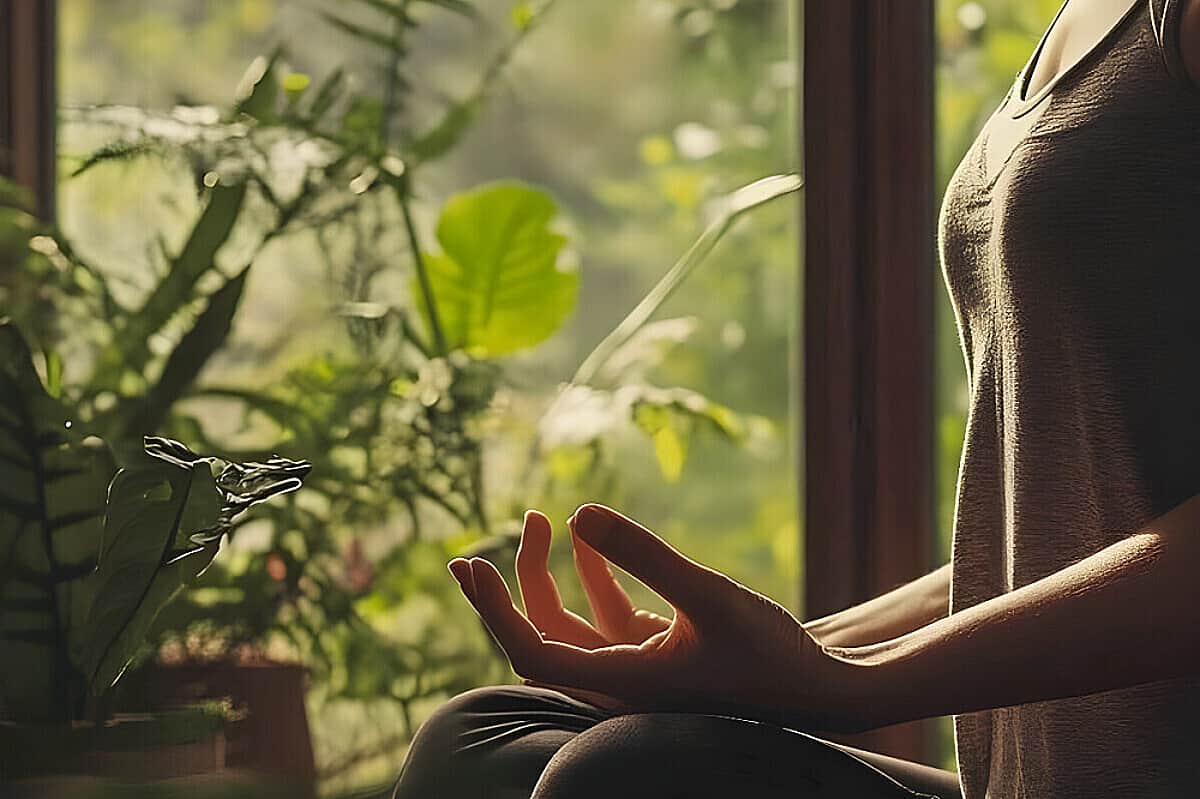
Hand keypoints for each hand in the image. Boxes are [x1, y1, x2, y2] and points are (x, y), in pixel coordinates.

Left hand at [448, 503, 860, 730]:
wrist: (818, 686)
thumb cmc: (769, 652)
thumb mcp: (707, 595)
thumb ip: (645, 555)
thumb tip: (578, 512)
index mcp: (622, 682)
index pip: (533, 654)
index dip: (496, 612)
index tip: (472, 566)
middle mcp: (619, 681)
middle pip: (540, 638)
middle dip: (509, 591)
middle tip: (475, 550)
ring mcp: (636, 666)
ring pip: (571, 624)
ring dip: (549, 578)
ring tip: (536, 520)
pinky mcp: (656, 650)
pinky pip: (607, 613)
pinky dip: (593, 576)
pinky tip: (585, 536)